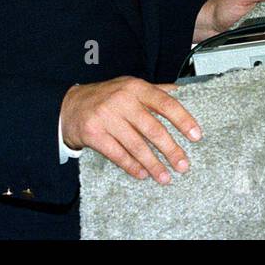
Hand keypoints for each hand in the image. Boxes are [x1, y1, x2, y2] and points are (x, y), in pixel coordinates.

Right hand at [59, 76, 200, 183]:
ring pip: (136, 145)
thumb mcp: (130, 87)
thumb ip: (156, 90)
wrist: (68, 105)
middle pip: (152, 128)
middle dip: (170, 149)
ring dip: (153, 164)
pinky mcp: (93, 134)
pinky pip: (117, 154)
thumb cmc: (106, 97)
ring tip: (165, 177)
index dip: (183, 120)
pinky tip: (142, 174)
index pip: (166, 103)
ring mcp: (106, 117)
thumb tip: (184, 92)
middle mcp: (122, 100)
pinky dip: (131, 166)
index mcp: (136, 87)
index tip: (196, 136)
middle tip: (183, 165)